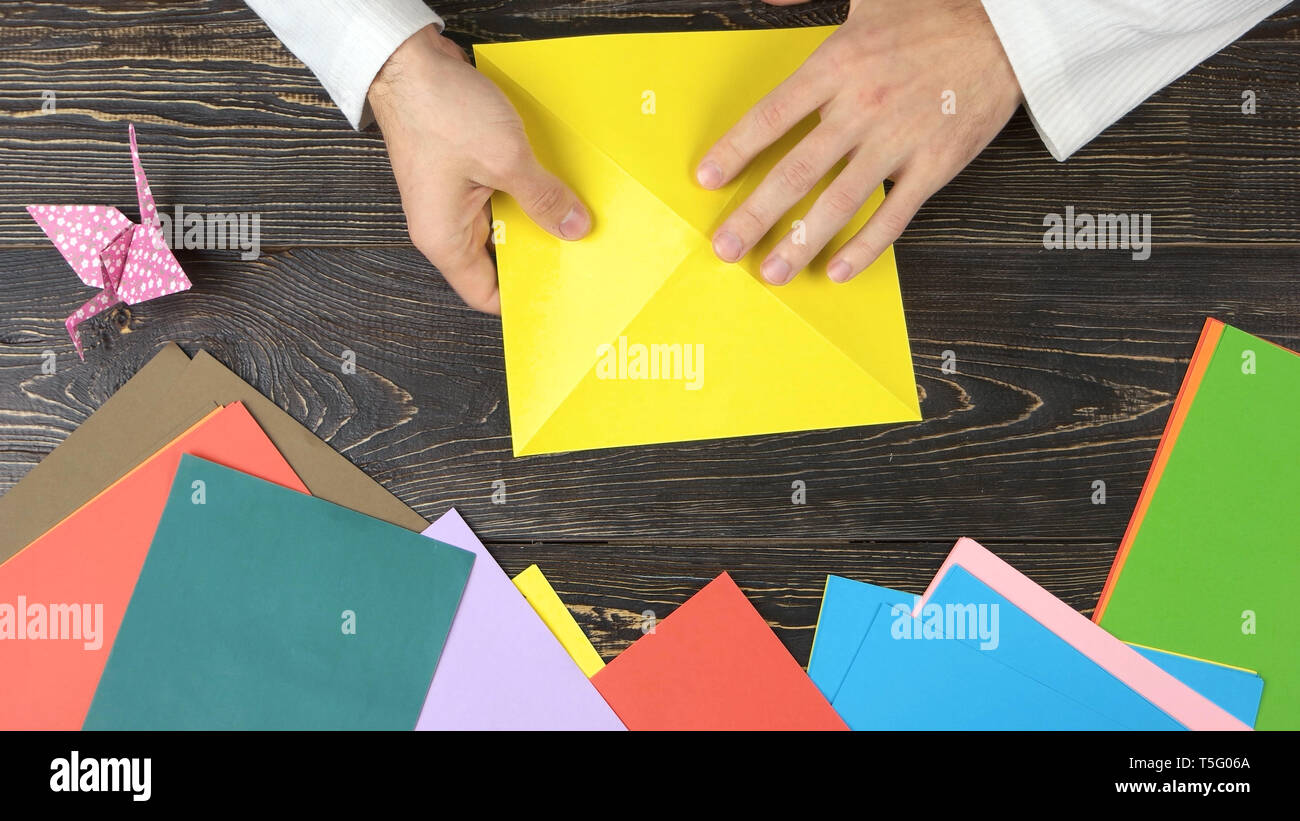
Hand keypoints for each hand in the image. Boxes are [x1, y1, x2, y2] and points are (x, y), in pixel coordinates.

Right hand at [368, 26, 590, 312]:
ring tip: (574, 219)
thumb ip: (543, 198)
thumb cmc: (439, 111)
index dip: (522, 298)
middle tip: (580, 256)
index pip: (485, 294)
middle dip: (538, 255)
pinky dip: (524, 192)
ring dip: (535, 218)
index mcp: (445, 239)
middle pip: (498, 259)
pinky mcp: (459, 171)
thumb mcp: (505, 159)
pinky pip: (498, 194)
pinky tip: (553, 185)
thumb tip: (574, 228)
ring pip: (502, 224)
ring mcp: (451, 197)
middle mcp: (444, 225)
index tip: (560, 295)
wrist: (407, 61)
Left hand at [698, 0, 1021, 283]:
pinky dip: (864, 247)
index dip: (735, 152)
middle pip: (795, 171)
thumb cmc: (935, 11)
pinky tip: (837, 269)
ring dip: (800, 242)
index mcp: (837, 66)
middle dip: (755, 215)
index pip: (771, 118)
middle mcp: (862, 108)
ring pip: (838, 202)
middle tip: (726, 246)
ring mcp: (898, 141)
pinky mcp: (935, 165)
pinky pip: (893, 215)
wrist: (1009, 29)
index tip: (707, 180)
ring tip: (773, 271)